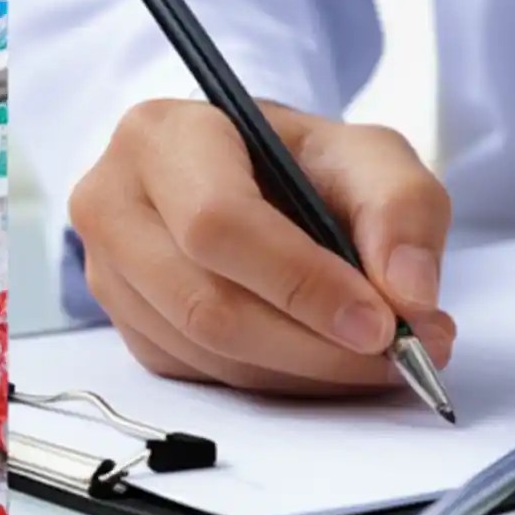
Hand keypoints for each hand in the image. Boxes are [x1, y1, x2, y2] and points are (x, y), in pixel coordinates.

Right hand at [70, 99, 455, 394]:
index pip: (218, 223)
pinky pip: (195, 372)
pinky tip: (313, 356)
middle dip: (309, 345)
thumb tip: (409, 297)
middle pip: (204, 303)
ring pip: (201, 349)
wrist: (236, 174)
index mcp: (159, 137)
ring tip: (367, 357)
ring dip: (297, 371)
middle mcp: (109, 202)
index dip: (299, 282)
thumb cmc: (290, 160)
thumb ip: (401, 208)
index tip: (379, 322)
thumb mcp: (362, 153)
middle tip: (391, 357)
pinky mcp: (120, 321)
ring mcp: (105, 268)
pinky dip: (269, 378)